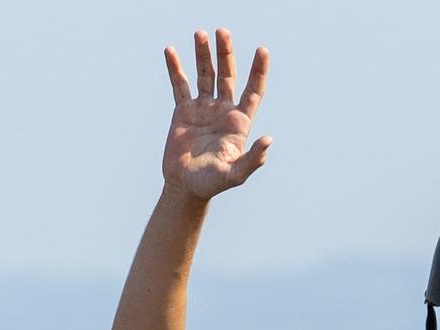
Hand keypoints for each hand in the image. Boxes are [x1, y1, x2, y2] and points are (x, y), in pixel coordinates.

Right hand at [162, 28, 270, 201]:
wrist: (185, 187)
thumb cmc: (212, 184)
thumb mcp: (234, 174)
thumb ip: (252, 159)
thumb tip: (269, 140)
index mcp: (239, 122)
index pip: (253, 90)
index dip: (259, 71)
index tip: (262, 50)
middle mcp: (223, 111)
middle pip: (228, 75)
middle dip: (226, 53)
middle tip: (222, 32)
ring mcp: (203, 109)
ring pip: (205, 75)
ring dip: (203, 55)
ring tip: (200, 34)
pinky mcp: (183, 111)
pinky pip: (179, 85)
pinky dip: (175, 68)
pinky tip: (171, 51)